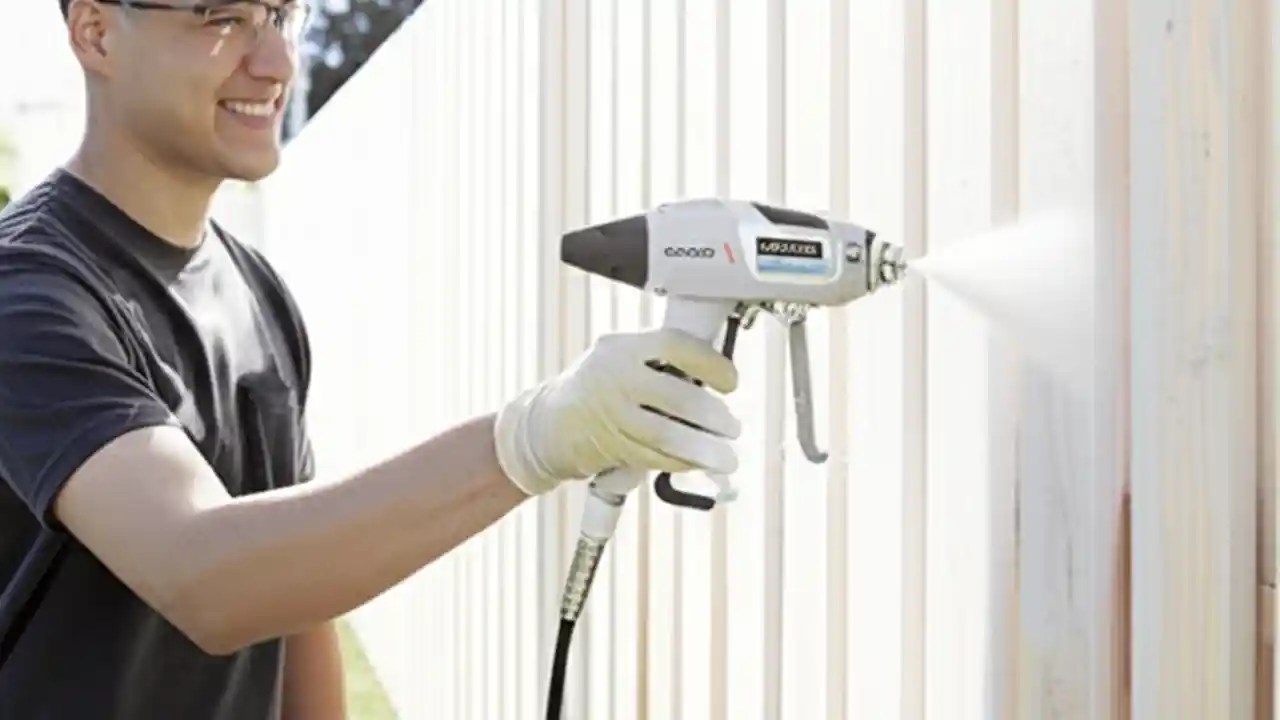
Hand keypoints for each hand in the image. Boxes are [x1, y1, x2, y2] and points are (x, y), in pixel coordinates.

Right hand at [494, 328, 741, 495]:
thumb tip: (713, 375)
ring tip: (726, 457)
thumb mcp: (620, 359)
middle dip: (712, 416)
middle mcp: (615, 376)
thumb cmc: (597, 387)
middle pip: (676, 396)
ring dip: (703, 448)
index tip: (730, 381)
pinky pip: (654, 456)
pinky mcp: (610, 446)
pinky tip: (696, 461)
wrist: (548, 423)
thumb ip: (659, 363)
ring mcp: (610, 413)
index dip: (710, 362)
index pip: (674, 344)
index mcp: (622, 347)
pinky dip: (680, 461)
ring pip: (666, 434)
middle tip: (733, 427)